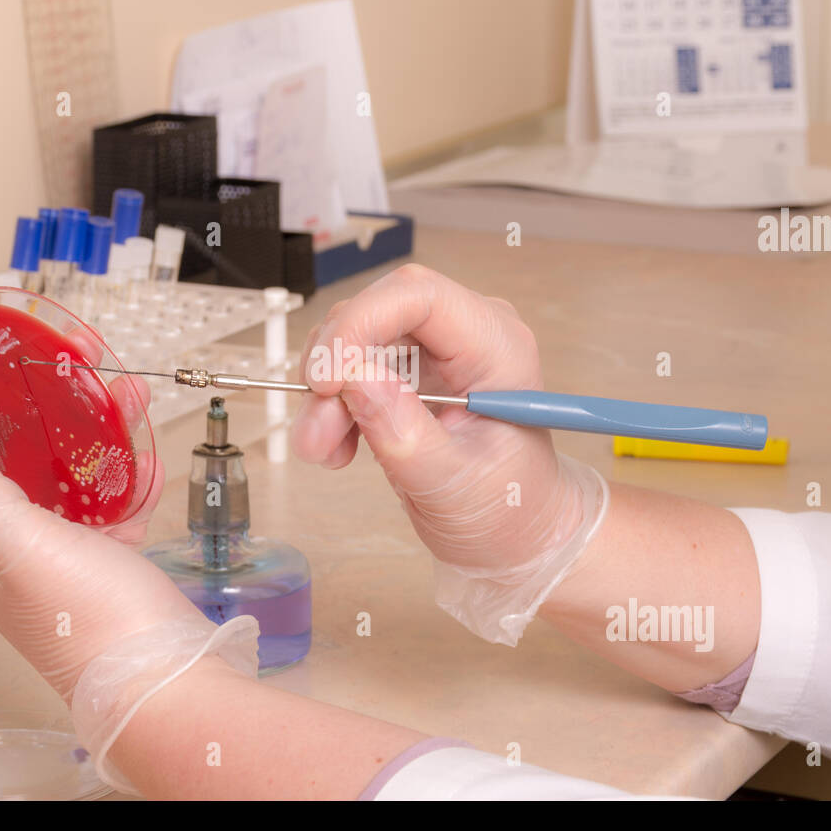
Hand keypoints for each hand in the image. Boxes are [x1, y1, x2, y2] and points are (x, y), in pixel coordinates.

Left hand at [0, 330, 203, 701]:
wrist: (160, 680)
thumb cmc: (89, 620)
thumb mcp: (18, 541)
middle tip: (20, 350)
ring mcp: (48, 544)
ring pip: (45, 462)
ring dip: (70, 418)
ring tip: (109, 386)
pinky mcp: (95, 552)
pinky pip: (97, 491)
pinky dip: (115, 463)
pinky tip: (141, 450)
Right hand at [291, 264, 606, 643]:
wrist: (516, 534)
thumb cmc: (506, 510)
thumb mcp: (453, 484)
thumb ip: (405, 433)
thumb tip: (355, 378)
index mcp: (498, 347)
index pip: (420, 296)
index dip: (361, 323)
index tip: (326, 381)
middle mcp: (468, 334)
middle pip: (380, 312)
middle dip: (335, 366)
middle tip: (315, 431)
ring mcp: (438, 350)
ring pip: (357, 340)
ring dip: (326, 394)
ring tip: (323, 451)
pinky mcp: (412, 371)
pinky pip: (355, 367)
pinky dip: (334, 405)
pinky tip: (338, 448)